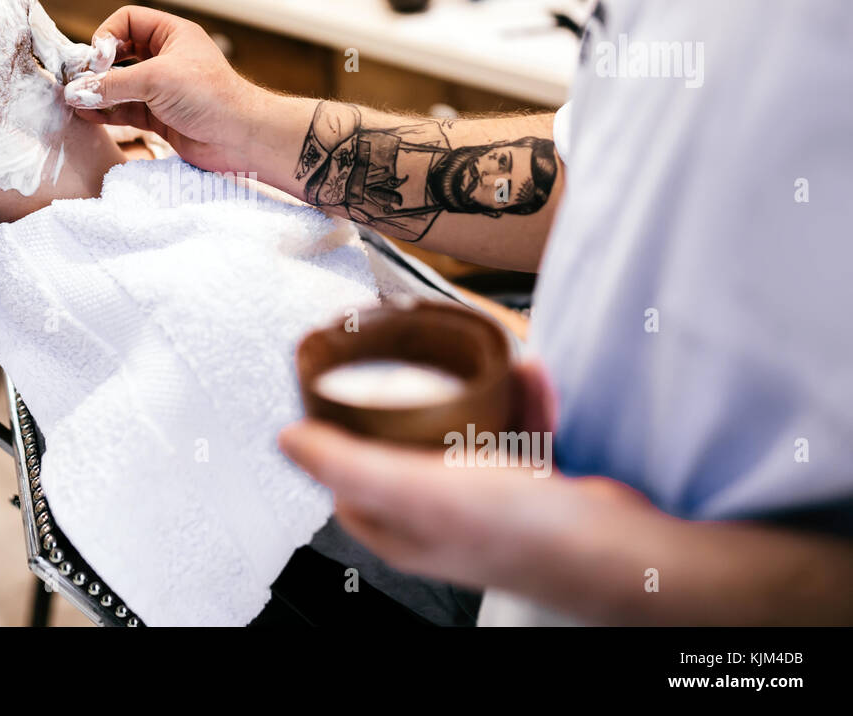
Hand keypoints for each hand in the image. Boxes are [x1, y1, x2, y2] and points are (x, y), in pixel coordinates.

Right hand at [64, 5, 270, 173]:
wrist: (241, 138)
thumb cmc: (209, 96)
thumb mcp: (156, 80)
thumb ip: (113, 85)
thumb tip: (76, 91)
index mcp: (171, 34)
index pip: (127, 20)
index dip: (107, 35)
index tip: (97, 59)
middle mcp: (166, 57)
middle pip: (119, 52)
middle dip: (97, 66)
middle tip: (79, 81)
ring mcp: (162, 88)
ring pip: (120, 84)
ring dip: (98, 91)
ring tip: (75, 100)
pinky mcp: (159, 116)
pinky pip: (125, 109)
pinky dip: (106, 111)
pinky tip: (87, 115)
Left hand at [277, 360, 562, 588]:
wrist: (618, 549)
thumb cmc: (520, 532)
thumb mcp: (414, 487)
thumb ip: (346, 463)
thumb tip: (289, 441)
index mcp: (398, 525)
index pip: (345, 477)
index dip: (338, 432)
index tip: (341, 385)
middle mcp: (437, 516)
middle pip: (404, 446)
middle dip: (413, 400)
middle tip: (417, 361)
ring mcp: (485, 501)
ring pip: (464, 432)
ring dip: (477, 391)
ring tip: (487, 359)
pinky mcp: (530, 487)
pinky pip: (517, 430)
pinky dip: (523, 401)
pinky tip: (530, 376)